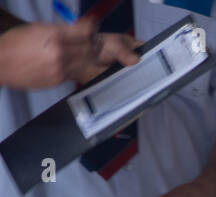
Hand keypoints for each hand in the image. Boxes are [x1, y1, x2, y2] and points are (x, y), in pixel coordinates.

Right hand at [0, 20, 137, 88]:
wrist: (0, 62)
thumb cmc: (17, 43)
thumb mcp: (40, 28)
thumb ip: (67, 31)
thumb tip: (89, 30)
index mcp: (55, 35)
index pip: (87, 32)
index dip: (106, 35)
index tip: (120, 36)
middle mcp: (60, 53)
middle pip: (96, 51)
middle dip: (118, 52)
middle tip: (134, 55)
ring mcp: (61, 69)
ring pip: (92, 66)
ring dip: (111, 64)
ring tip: (128, 62)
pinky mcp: (59, 80)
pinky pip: (81, 75)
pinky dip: (94, 72)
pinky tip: (105, 72)